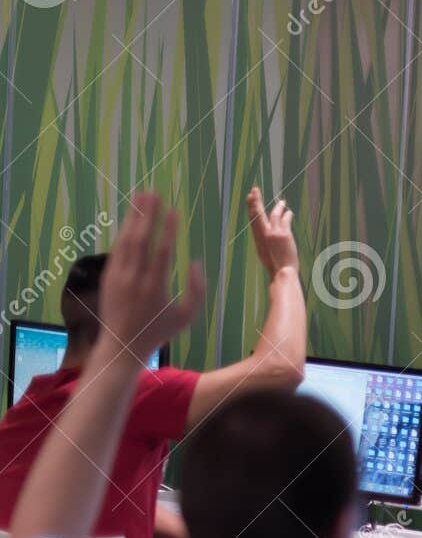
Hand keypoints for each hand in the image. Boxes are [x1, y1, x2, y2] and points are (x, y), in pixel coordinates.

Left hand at [98, 193, 205, 364]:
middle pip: (141, 239)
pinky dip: (124, 232)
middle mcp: (134, 279)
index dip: (168, 229)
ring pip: (126, 241)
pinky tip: (130, 220)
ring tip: (140, 198)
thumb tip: (194, 261)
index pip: (163, 251)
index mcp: (156, 288)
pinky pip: (117, 249)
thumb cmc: (160, 331)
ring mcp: (118, 277)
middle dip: (147, 214)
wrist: (123, 345)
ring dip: (133, 217)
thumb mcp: (187, 316)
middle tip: (153, 193)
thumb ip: (197, 290)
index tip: (173, 210)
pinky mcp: (108, 277)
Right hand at [247, 186, 298, 274]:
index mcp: (258, 240)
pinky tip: (289, 211)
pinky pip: (285, 220)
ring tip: (282, 201)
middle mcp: (263, 235)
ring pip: (273, 214)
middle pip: (257, 214)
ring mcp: (273, 233)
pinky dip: (287, 214)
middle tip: (254, 189)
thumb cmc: (276, 268)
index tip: (250, 199)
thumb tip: (268, 238)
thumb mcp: (266, 255)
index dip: (251, 209)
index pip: (253, 220)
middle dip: (255, 200)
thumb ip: (266, 244)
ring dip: (277, 207)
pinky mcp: (283, 234)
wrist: (282, 273)